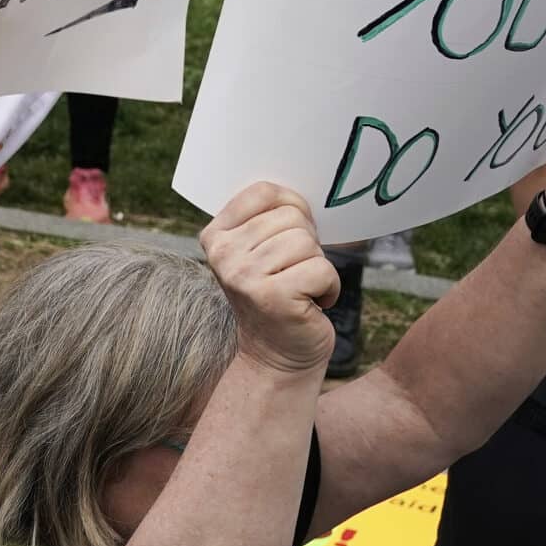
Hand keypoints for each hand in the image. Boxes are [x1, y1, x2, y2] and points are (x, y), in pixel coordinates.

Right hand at [201, 184, 338, 375]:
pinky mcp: (272, 296)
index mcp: (216, 235)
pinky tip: (313, 302)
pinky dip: (329, 287)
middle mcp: (223, 253)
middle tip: (296, 271)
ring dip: (318, 267)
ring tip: (303, 288)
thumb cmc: (278, 295)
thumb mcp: (261, 252)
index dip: (293, 207)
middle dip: (308, 243)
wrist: (275, 353)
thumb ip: (270, 221)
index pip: (263, 192)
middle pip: (291, 217)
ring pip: (307, 243)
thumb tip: (305, 191)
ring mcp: (243, 275)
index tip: (294, 233)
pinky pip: (321, 269)